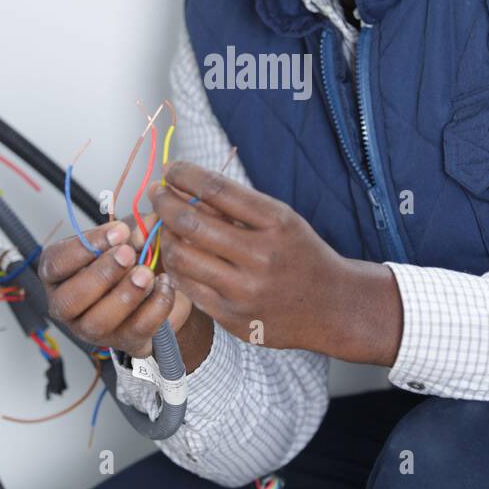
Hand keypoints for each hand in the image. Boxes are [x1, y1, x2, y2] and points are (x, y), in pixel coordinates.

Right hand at [38, 216, 192, 357]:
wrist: (160, 287)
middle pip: (69, 300)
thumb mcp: (130, 236)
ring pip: (98, 322)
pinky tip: (164, 284)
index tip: (116, 233)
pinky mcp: (124, 342)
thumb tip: (145, 225)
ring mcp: (93, 329)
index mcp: (59, 274)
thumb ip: (134, 229)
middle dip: (101, 274)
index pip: (56, 264)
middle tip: (128, 253)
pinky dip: (155, 306)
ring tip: (146, 272)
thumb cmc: (131, 259)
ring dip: (125, 295)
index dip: (83, 248)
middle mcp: (68, 305)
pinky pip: (136, 329)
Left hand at [149, 161, 399, 360]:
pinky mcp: (232, 317)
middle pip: (191, 223)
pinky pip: (187, 286)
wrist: (333, 307)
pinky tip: (177, 255)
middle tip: (156, 193)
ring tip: (165, 226)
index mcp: (277, 223)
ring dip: (164, 235)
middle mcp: (262, 257)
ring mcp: (245, 291)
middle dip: (164, 203)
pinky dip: (175, 266)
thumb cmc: (301, 255)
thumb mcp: (282, 220)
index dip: (185, 175)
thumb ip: (238, 206)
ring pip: (181, 257)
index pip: (218, 189)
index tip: (171, 170)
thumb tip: (184, 187)